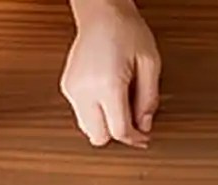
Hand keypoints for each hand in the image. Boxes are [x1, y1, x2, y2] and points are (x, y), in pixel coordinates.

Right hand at [61, 0, 159, 148]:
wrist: (101, 13)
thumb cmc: (125, 30)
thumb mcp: (150, 63)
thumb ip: (149, 99)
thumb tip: (145, 126)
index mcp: (107, 84)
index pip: (119, 130)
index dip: (134, 139)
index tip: (143, 138)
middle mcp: (85, 90)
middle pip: (98, 137)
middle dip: (117, 134)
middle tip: (133, 124)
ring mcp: (72, 89)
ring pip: (87, 129)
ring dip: (105, 125)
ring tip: (120, 107)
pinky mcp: (67, 87)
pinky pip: (81, 114)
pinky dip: (95, 113)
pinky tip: (107, 97)